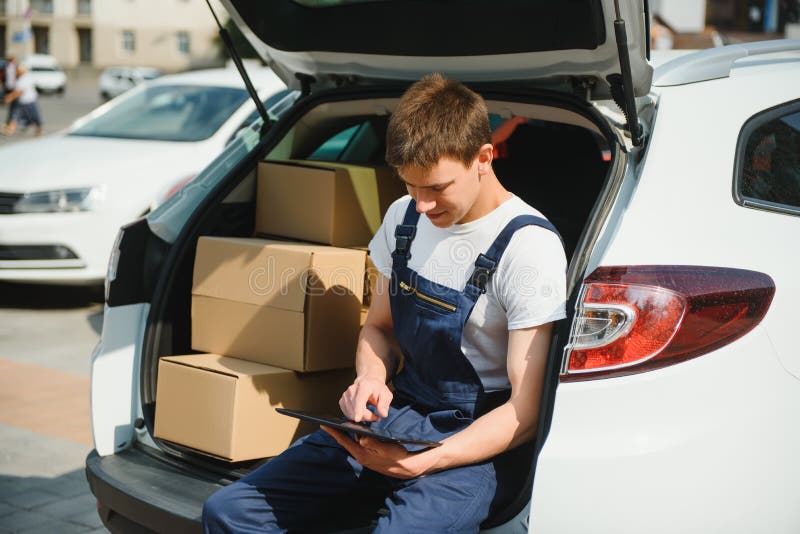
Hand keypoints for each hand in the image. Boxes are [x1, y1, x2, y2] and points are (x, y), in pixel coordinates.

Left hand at [321, 426, 437, 478]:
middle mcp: (361, 456)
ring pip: (353, 442)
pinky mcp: (370, 456)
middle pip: (346, 441)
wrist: (407, 467)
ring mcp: (365, 456)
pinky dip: (355, 436)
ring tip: (340, 422)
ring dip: (347, 433)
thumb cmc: (397, 456)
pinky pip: (359, 444)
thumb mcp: (386, 447)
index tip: (323, 423)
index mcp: (362, 454)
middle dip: (338, 431)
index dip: (334, 432)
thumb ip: (372, 443)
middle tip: (329, 420)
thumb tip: (360, 437)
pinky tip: (356, 430)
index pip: (344, 440)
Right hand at [339, 375, 392, 422]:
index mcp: (364, 386)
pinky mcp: (342, 401)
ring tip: (369, 413)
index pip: (359, 399)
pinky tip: (361, 412)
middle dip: (367, 417)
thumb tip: (383, 414)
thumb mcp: (386, 394)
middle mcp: (352, 390)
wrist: (368, 381)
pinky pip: (347, 414)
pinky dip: (355, 416)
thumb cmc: (377, 388)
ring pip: (351, 414)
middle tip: (376, 416)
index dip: (358, 410)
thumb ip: (384, 404)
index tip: (357, 419)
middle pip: (356, 409)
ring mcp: (345, 395)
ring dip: (362, 418)